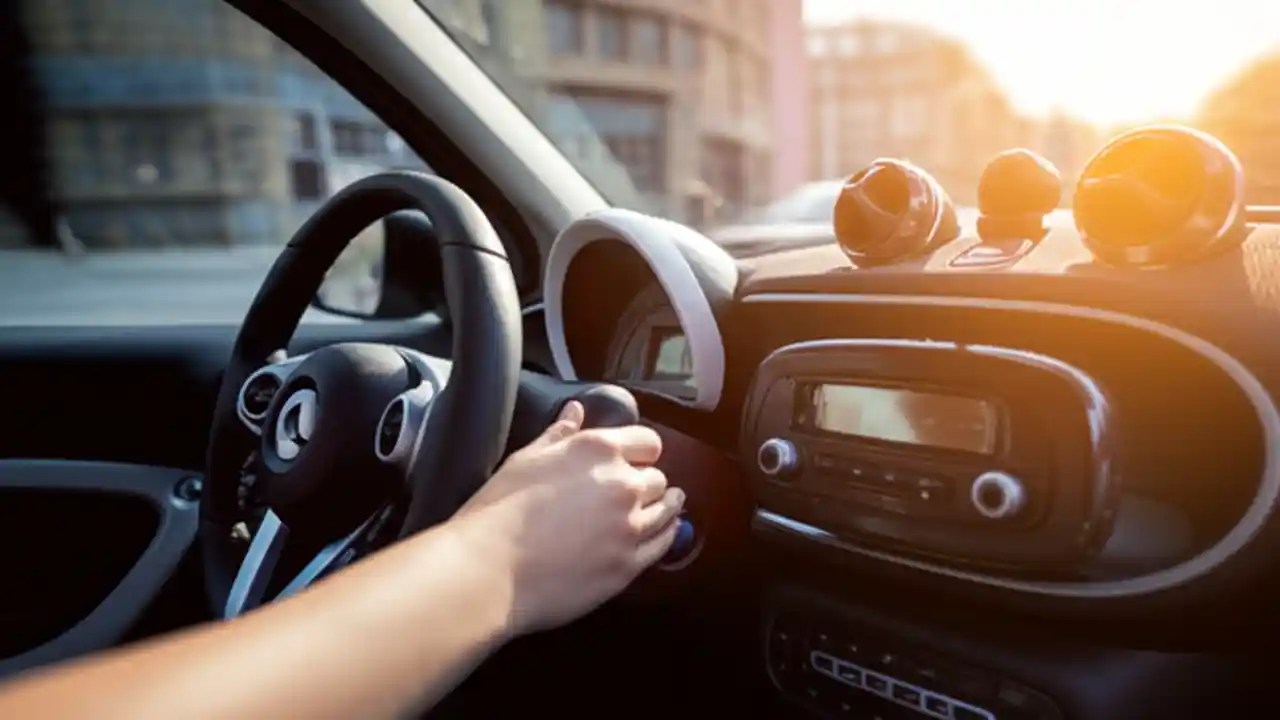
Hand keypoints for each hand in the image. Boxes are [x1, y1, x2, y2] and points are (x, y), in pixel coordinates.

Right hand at [452, 401, 684, 636]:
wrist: (490, 569)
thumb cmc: (498, 511)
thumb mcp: (525, 460)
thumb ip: (559, 435)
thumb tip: (575, 412)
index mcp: (598, 450)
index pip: (647, 441)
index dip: (642, 450)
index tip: (636, 459)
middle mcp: (622, 484)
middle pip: (657, 478)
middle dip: (647, 482)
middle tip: (636, 491)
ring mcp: (629, 527)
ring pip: (667, 511)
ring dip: (665, 507)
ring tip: (666, 507)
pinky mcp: (628, 565)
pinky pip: (662, 545)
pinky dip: (665, 536)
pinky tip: (663, 534)